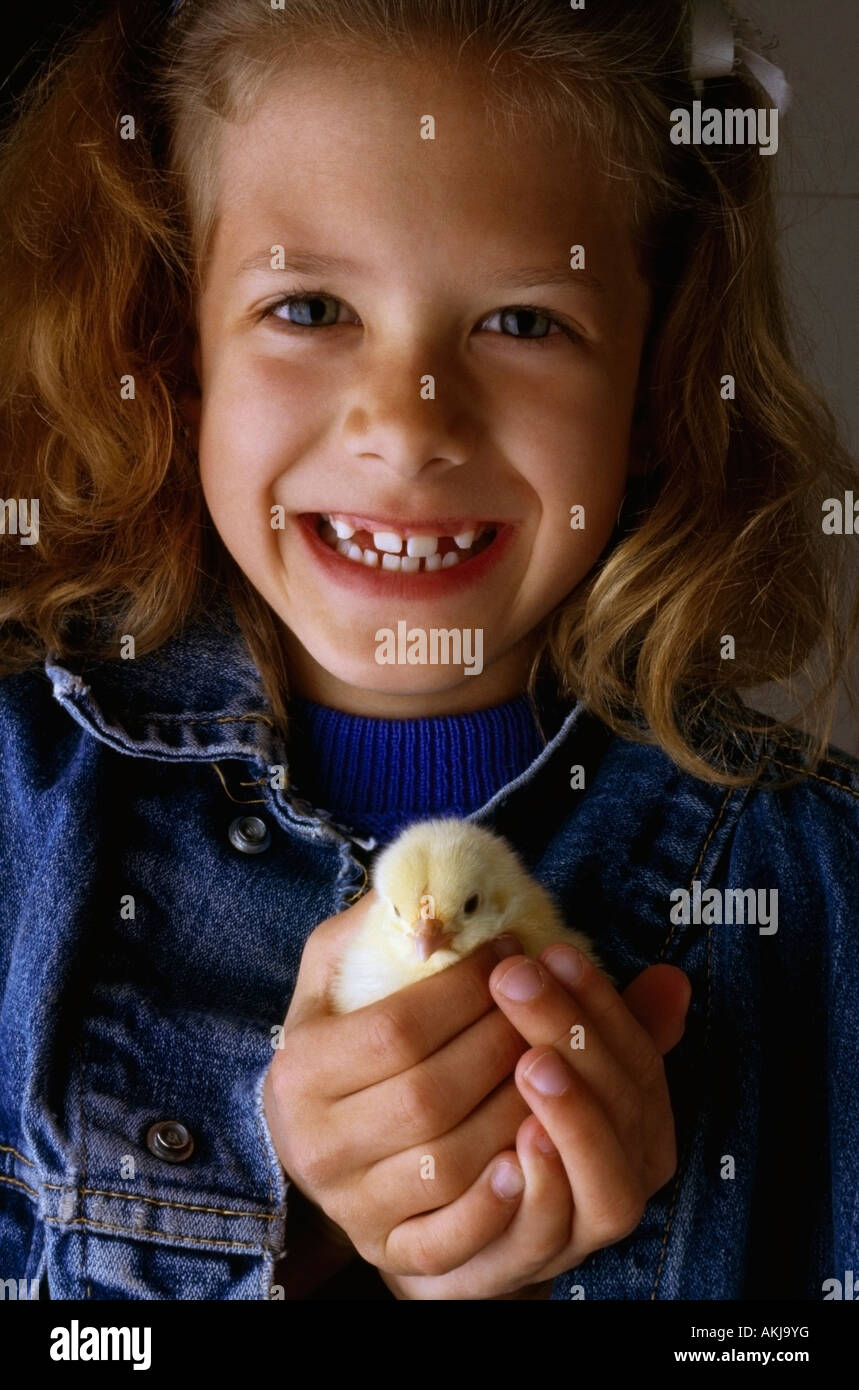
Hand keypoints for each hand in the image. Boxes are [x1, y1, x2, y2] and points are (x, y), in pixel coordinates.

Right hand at [264, 894, 539, 1283]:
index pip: (398, 1029)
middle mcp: (313, 1142)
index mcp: (300, 1067)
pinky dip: (495, 1202)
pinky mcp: (384, 1248)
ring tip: (556, 1068)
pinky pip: (445, 1237)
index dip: (466, 991)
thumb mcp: (340, 969)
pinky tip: (533, 1154)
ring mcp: (347, 1203)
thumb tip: (429, 880)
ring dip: (513, 1113)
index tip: (512, 954)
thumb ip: (378, 922)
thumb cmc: (346, 1032)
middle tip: (546, 1009)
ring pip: (446, 1163)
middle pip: (428, 1096)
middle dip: (501, 1047)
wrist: (323, 1133)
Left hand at [379, 944, 690, 1298]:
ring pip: (603, 1194)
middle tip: (519, 981)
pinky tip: (508, 1149)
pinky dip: (527, 1201)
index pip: (640, 1059)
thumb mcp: (548, 1058)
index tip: (555, 949)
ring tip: (532, 1064)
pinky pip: (530, 1249)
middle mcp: (619, 1186)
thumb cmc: (494, 1114)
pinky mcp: (503, 1271)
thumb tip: (670, 977)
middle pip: (622, 1113)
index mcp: (638, 1129)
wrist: (427, 1218)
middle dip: (576, 1039)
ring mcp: (569, 1238)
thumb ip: (594, 1020)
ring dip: (574, 1123)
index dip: (601, 1003)